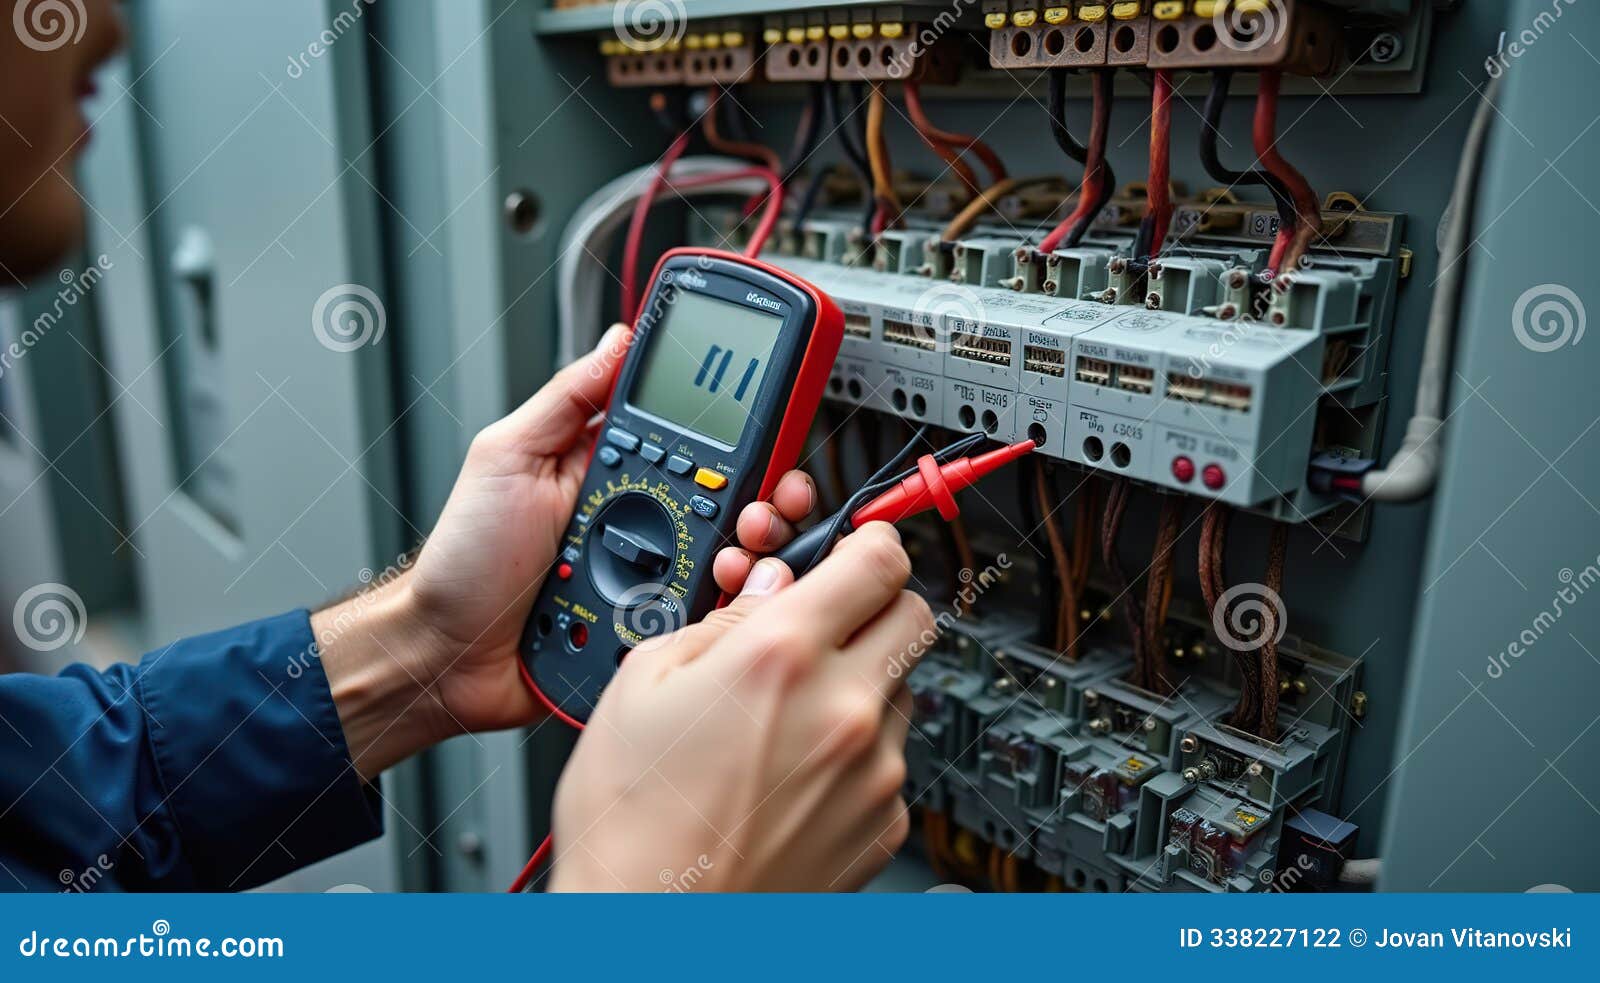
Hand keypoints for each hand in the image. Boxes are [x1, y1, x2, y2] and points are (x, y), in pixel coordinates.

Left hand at [313, 324, 825, 780]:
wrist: (449, 655)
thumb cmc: (465, 561)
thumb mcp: (506, 456)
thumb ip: (567, 398)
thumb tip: (620, 338)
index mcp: (613, 467)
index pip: (695, 434)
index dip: (741, 423)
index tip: (774, 418)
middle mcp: (644, 517)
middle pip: (735, 496)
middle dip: (766, 493)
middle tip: (762, 503)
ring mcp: (655, 574)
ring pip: (736, 555)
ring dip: (753, 550)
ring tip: (739, 551)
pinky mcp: (659, 626)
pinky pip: (712, 614)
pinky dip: (732, 604)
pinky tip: (728, 592)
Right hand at [549, 523, 932, 891]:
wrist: (650, 930)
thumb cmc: (632, 822)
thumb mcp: (644, 682)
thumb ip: (724, 619)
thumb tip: (769, 586)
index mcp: (782, 657)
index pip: (880, 560)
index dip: (869, 541)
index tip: (857, 547)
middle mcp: (844, 710)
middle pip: (915, 614)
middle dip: (877, 604)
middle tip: (830, 621)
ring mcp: (873, 773)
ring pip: (905, 687)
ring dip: (864, 679)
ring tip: (792, 713)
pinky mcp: (883, 825)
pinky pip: (892, 758)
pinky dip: (857, 751)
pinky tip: (795, 771)